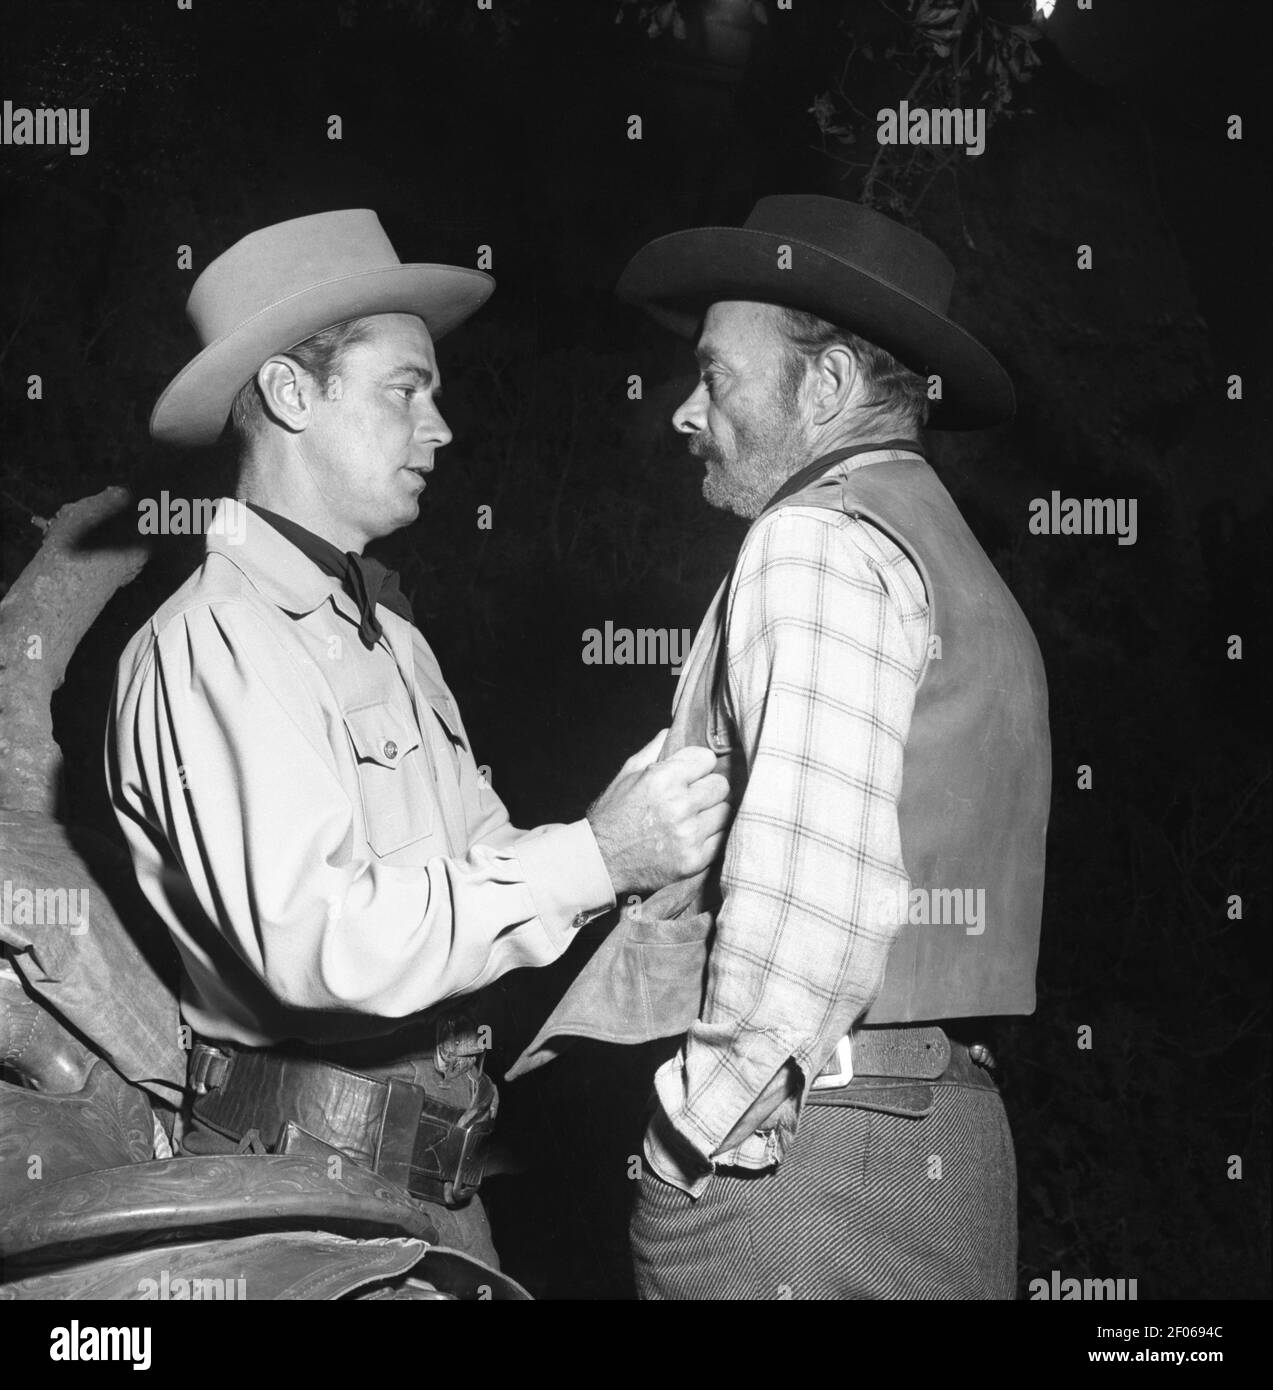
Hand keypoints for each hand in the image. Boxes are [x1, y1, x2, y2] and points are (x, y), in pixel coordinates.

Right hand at [587, 729, 730, 897]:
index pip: (707, 759)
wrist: (600, 862)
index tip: (693, 774)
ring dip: (711, 814)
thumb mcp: (626, 775)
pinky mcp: (695, 860)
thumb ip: (653, 750)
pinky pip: (721, 839)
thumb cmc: (612, 816)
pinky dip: (710, 837)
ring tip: (692, 819)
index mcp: (662, 779)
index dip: (699, 765)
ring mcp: (689, 835)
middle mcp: (678, 806)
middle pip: (721, 786)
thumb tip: (672, 731)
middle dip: (707, 789)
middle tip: (693, 798)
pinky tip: (693, 837)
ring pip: (725, 812)